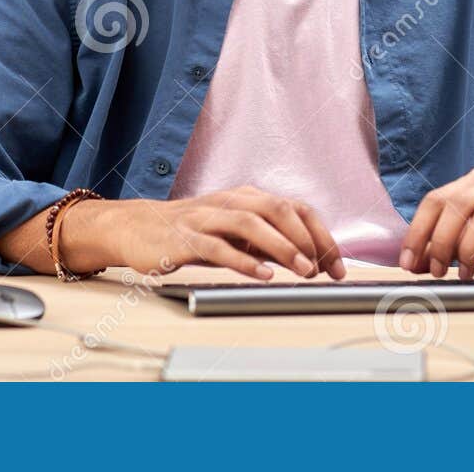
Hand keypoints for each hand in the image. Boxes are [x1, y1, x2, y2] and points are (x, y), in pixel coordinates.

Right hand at [62, 186, 347, 280]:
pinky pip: (218, 246)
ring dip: (281, 246)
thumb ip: (268, 242)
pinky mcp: (185, 238)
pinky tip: (261, 274)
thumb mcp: (234, 233)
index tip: (336, 265)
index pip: (295, 208)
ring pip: (250, 223)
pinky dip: (242, 260)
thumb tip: (310, 262)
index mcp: (247, 198)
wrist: (136, 228)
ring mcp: (206, 217)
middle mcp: (230, 202)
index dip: (320, 235)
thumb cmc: (190, 231)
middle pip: (278, 209)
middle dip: (306, 238)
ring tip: (302, 269)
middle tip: (323, 268)